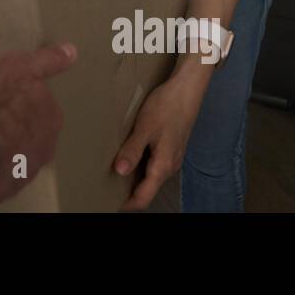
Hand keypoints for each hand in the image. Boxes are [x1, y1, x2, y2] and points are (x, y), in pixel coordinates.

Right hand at [0, 43, 76, 201]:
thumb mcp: (22, 66)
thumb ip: (48, 60)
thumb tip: (71, 52)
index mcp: (51, 117)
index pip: (45, 110)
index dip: (27, 104)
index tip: (12, 100)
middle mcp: (45, 146)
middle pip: (36, 136)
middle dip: (21, 130)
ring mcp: (28, 169)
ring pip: (21, 157)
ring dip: (9, 149)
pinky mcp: (7, 185)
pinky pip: (3, 175)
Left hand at [113, 73, 204, 209]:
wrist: (186, 90)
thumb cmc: (166, 107)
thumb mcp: (145, 128)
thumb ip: (132, 151)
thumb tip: (119, 171)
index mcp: (163, 166)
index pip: (144, 197)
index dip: (127, 205)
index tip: (110, 205)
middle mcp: (169, 166)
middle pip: (148, 190)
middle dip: (129, 195)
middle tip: (107, 192)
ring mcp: (172, 158)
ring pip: (152, 178)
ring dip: (135, 181)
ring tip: (114, 178)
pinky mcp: (171, 149)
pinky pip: (155, 167)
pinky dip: (142, 169)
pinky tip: (130, 159)